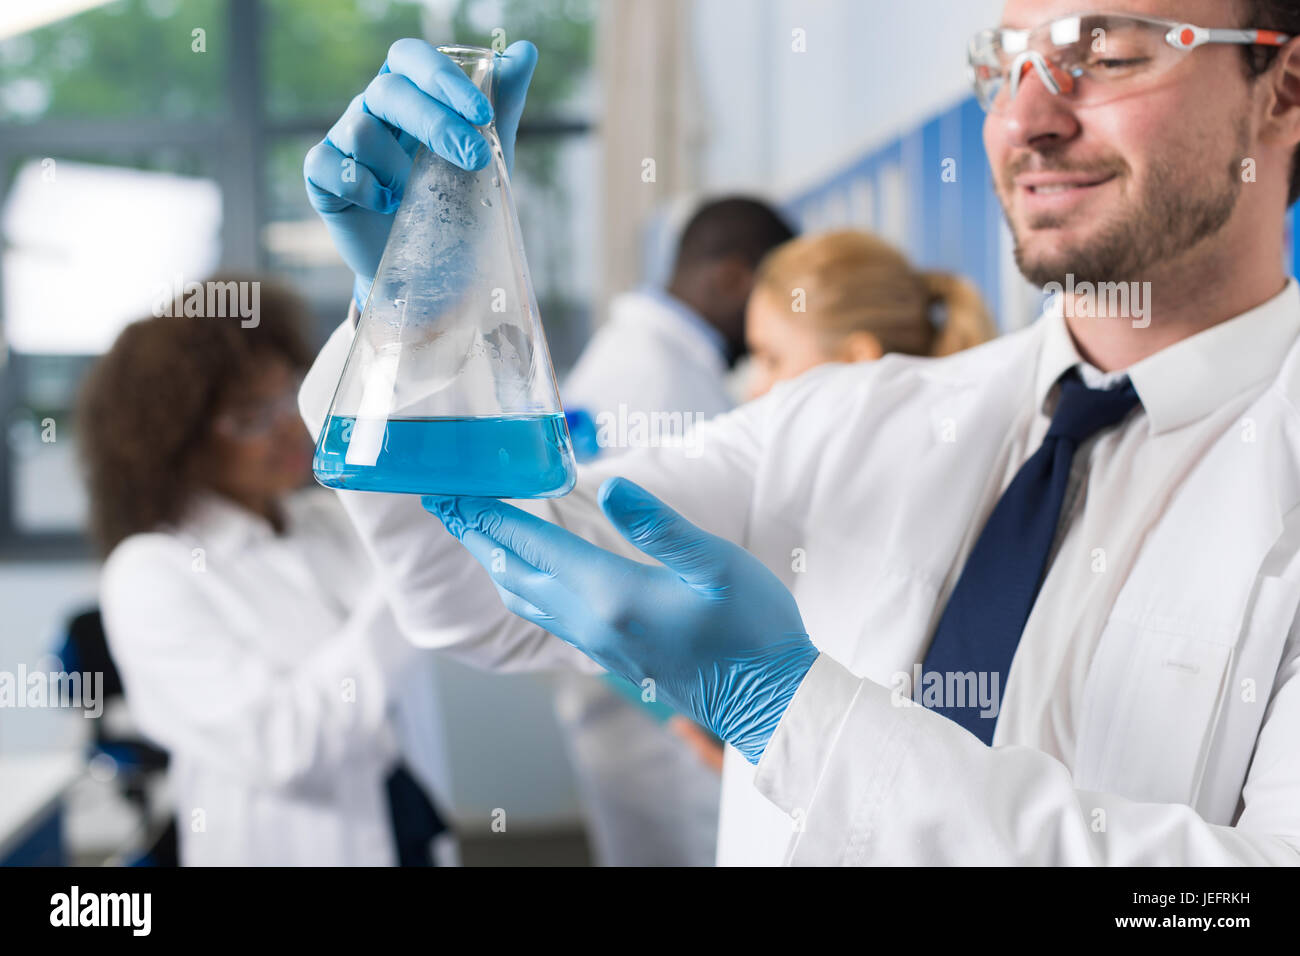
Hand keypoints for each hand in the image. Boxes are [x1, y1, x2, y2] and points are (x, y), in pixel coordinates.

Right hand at [303, 38, 537, 309]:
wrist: (431, 270)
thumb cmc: (455, 203)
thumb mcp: (485, 155)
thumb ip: (502, 104)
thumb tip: (525, 50)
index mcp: (408, 92)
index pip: (410, 57)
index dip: (441, 76)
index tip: (482, 113)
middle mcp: (371, 109)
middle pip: (388, 90)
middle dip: (435, 123)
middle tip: (474, 158)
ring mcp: (343, 141)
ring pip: (361, 130)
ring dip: (399, 167)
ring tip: (415, 195)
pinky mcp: (322, 178)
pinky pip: (330, 166)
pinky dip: (363, 187)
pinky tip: (385, 206)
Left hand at [424, 477, 819, 763]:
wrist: (769, 702)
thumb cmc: (754, 629)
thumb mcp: (717, 565)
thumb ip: (660, 526)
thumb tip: (610, 486)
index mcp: (612, 594)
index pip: (531, 545)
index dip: (487, 513)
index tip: (450, 488)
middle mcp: (592, 623)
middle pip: (514, 573)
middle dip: (476, 535)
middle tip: (444, 502)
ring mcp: (598, 645)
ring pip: (526, 600)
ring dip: (495, 563)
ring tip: (477, 533)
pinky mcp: (610, 656)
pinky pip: (547, 619)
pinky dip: (523, 588)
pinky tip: (529, 579)